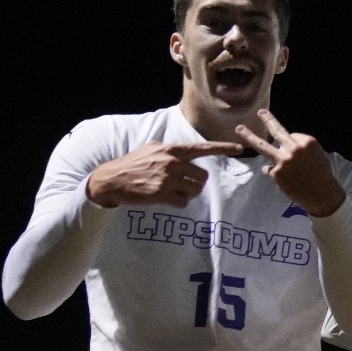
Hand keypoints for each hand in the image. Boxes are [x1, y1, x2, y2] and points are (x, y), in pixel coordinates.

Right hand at [85, 140, 243, 207]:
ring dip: (188, 194)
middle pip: (202, 176)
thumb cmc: (132, 164)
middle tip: (182, 184)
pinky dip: (179, 202)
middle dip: (196, 183)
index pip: (202, 148)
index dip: (223, 148)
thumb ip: (170, 150)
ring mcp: (167, 178)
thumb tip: (185, 152)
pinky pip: (184, 202)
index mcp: (171, 150)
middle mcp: (171, 162)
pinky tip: (166, 198)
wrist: (111, 179)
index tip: (240, 148)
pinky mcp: (161, 193)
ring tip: (173, 191)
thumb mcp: (151, 149)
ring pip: (195, 190)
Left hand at [235, 110, 345, 215]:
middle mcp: (294, 148)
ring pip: (262, 145)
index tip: (298, 152)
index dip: (292, 142)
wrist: (323, 195)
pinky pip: (269, 169)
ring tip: (239, 129)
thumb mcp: (318, 155)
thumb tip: (283, 146)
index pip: (292, 135)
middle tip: (260, 112)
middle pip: (277, 130)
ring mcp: (283, 160)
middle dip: (267, 120)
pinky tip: (285, 179)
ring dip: (249, 136)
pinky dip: (274, 173)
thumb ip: (302, 148)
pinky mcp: (277, 173)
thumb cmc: (323, 175)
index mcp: (307, 141)